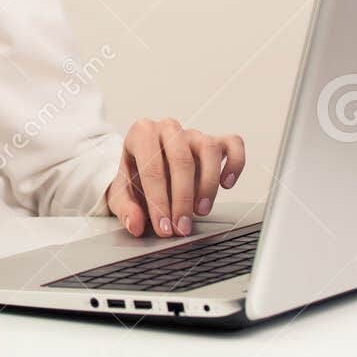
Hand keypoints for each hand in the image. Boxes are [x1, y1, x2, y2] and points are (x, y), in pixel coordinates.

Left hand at [104, 117, 245, 237]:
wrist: (145, 166)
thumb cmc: (135, 177)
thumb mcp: (122, 193)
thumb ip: (125, 209)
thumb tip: (134, 224)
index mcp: (141, 134)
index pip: (152, 168)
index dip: (158, 202)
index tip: (163, 227)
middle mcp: (168, 128)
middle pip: (181, 159)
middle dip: (182, 198)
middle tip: (181, 226)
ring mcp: (193, 133)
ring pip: (208, 149)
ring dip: (208, 184)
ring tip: (201, 211)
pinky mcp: (215, 140)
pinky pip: (233, 144)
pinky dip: (235, 163)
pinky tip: (226, 184)